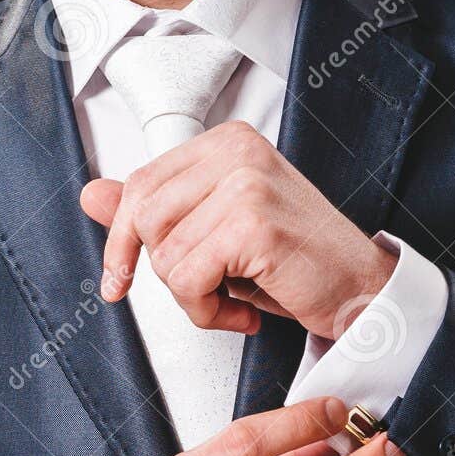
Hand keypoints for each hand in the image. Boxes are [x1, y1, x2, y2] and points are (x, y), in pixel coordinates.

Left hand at [80, 121, 397, 339]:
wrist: (361, 292)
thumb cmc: (297, 264)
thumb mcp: (217, 231)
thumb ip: (158, 211)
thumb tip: (93, 194)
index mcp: (227, 144)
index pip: (140, 185)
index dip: (122, 242)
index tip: (119, 279)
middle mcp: (236, 153)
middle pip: (145, 219)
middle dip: (166, 273)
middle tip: (208, 291)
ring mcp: (246, 185)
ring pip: (165, 255)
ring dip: (192, 298)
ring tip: (233, 301)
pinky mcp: (253, 225)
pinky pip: (189, 280)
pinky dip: (208, 312)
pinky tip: (243, 312)